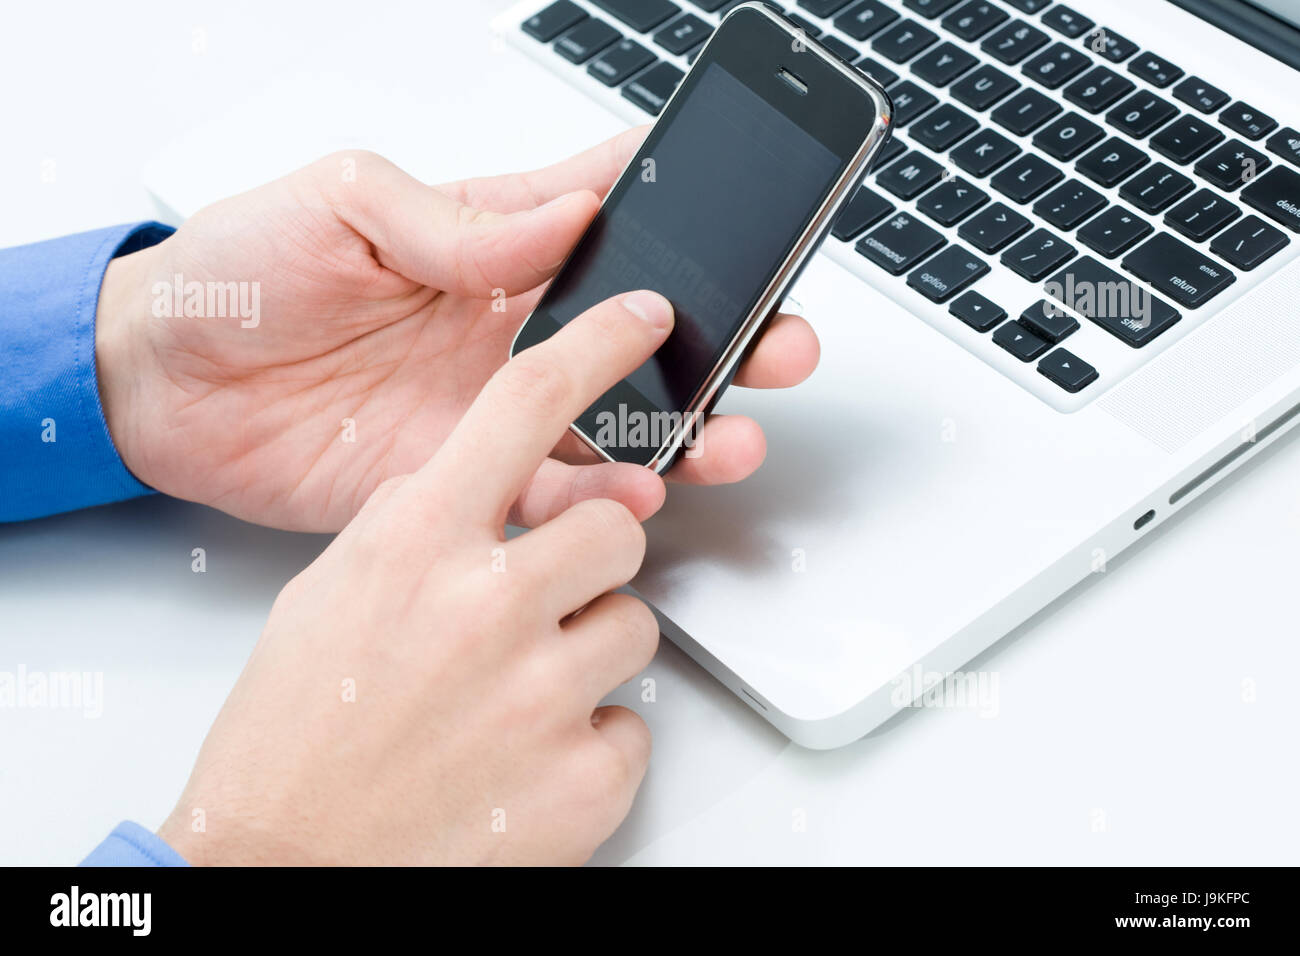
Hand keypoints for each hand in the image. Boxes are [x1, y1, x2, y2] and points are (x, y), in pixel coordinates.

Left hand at [96, 129, 819, 531]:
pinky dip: (597, 499)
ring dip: (680, 430)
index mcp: (485, 241)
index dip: (679, 216)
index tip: (744, 220)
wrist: (163, 384)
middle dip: (718, 338)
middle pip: (638, 333)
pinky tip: (633, 492)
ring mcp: (489, 408)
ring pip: (614, 421)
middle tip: (773, 344)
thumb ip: (457, 221)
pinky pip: (548, 493)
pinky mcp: (461, 479)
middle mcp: (504, 328)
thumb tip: (566, 217)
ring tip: (726, 434)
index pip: (606, 216)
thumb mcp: (343, 206)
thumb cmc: (240, 274)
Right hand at [158, 289, 675, 864]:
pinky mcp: (581, 780)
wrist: (284, 869)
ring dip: (588, 651)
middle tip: (542, 600)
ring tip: (518, 691)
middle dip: (593, 558)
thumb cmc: (295, 738)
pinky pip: (634, 723)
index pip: (527, 403)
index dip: (598, 345)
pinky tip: (526, 753)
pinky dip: (591, 737)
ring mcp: (540, 695)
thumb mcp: (331, 593)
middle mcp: (485, 608)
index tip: (643, 321)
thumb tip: (474, 484)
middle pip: (617, 526)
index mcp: (415, 545)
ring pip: (635, 625)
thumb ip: (412, 523)